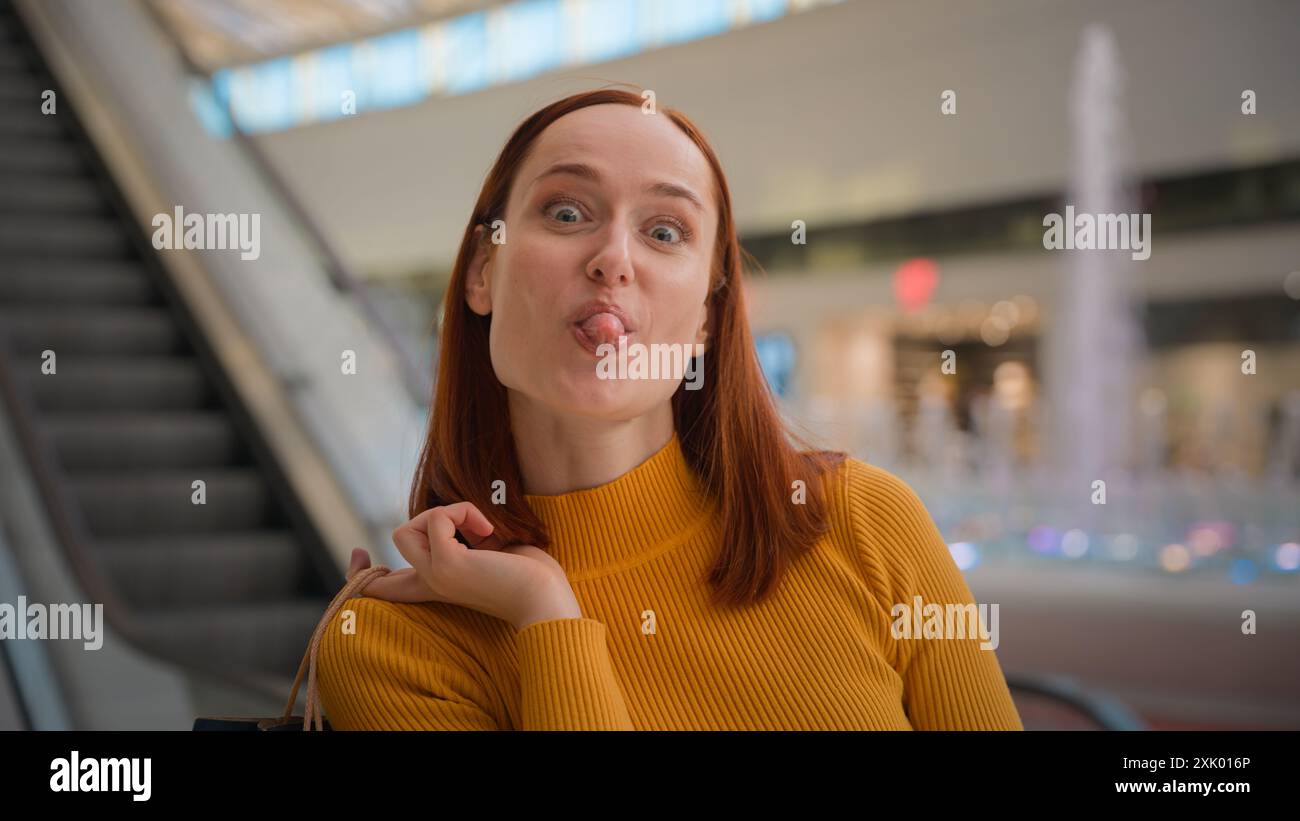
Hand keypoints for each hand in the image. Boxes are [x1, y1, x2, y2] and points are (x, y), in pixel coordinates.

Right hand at [346, 502, 580, 629]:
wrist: (546, 601)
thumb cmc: (530, 577)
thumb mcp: (491, 553)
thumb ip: (467, 539)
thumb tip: (451, 514)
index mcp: (439, 585)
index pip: (382, 587)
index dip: (363, 571)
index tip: (356, 554)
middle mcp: (431, 583)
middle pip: (398, 538)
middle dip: (432, 514)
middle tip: (474, 526)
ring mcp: (435, 575)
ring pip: (407, 528)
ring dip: (447, 512)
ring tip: (481, 528)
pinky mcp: (447, 565)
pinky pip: (438, 517)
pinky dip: (462, 512)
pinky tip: (487, 530)